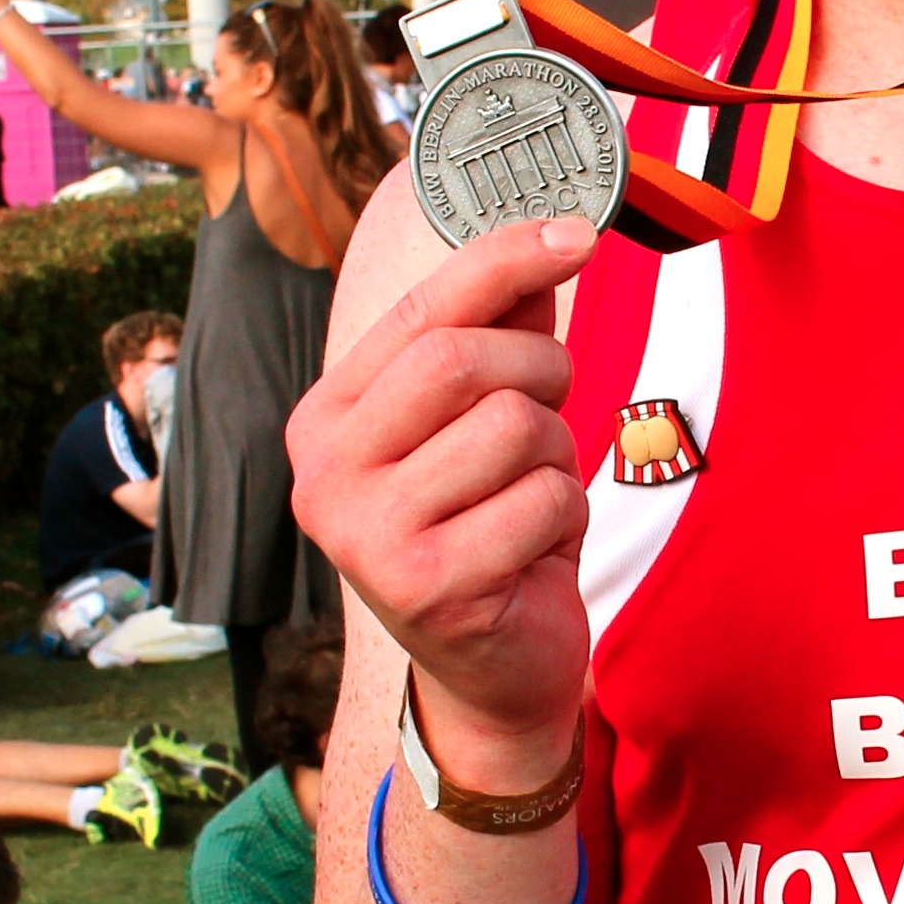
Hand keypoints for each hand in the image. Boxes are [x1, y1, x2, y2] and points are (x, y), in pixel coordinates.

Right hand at [285, 218, 602, 755]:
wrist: (490, 671)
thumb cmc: (487, 527)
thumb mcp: (485, 422)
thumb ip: (503, 333)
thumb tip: (551, 239)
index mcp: (325, 419)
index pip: (417, 313)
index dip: (502, 261)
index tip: (579, 232)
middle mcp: (324, 473)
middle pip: (458, 360)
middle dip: (538, 371)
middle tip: (554, 409)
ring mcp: (367, 534)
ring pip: (513, 428)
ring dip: (557, 456)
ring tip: (531, 498)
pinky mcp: (427, 585)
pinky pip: (544, 499)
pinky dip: (566, 516)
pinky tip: (534, 551)